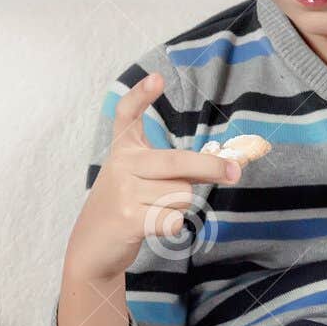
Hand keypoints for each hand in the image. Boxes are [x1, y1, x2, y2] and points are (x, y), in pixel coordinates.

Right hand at [65, 72, 238, 280]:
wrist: (91, 246)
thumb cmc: (126, 206)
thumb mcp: (142, 178)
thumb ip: (177, 168)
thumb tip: (225, 166)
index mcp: (123, 149)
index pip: (127, 114)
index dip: (141, 95)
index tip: (157, 78)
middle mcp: (121, 165)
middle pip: (177, 162)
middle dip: (211, 168)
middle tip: (235, 172)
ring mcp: (123, 191)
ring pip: (181, 194)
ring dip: (180, 206)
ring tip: (156, 211)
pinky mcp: (127, 219)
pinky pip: (173, 218)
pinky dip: (175, 224)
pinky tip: (158, 226)